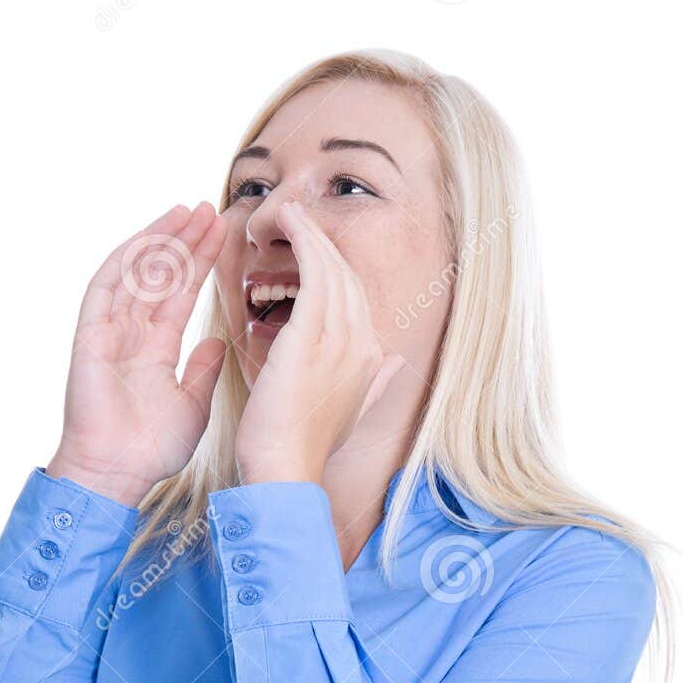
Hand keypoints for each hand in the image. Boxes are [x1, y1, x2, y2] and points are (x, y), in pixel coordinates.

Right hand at [47, 202, 227, 505]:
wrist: (117, 474)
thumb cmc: (152, 448)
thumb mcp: (193, 403)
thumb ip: (204, 369)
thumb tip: (219, 341)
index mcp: (156, 348)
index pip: (181, 293)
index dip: (201, 262)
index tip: (223, 234)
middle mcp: (131, 334)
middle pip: (160, 275)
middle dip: (185, 241)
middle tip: (210, 210)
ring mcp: (109, 332)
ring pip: (135, 273)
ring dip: (159, 241)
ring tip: (187, 214)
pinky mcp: (90, 336)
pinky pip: (105, 288)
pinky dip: (125, 261)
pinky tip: (149, 239)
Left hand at [234, 200, 403, 485]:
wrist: (286, 470)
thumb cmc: (304, 447)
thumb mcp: (349, 412)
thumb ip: (375, 383)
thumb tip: (397, 360)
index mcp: (372, 360)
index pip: (358, 299)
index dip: (338, 269)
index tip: (314, 250)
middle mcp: (364, 345)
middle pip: (349, 278)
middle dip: (326, 243)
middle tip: (300, 218)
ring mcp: (341, 340)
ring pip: (333, 270)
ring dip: (312, 234)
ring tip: (291, 212)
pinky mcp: (312, 336)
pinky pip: (314, 274)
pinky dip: (304, 242)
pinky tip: (290, 222)